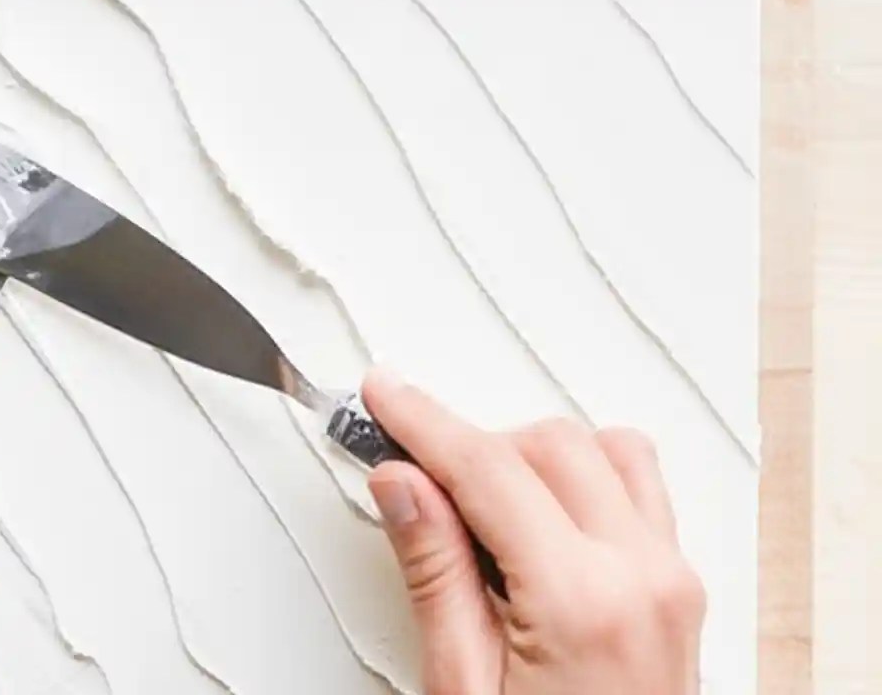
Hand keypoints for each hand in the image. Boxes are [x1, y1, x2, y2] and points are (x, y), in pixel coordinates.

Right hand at [363, 368, 704, 694]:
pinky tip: (534, 514)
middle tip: (406, 470)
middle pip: (546, 444)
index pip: (489, 469)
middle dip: (468, 443)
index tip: (383, 397)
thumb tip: (403, 483)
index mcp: (583, 602)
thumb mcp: (463, 685)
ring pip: (599, 449)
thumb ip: (435, 570)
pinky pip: (637, 484)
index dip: (424, 422)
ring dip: (527, 455)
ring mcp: (672, 577)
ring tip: (472, 505)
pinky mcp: (679, 585)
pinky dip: (579, 475)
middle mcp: (644, 575)